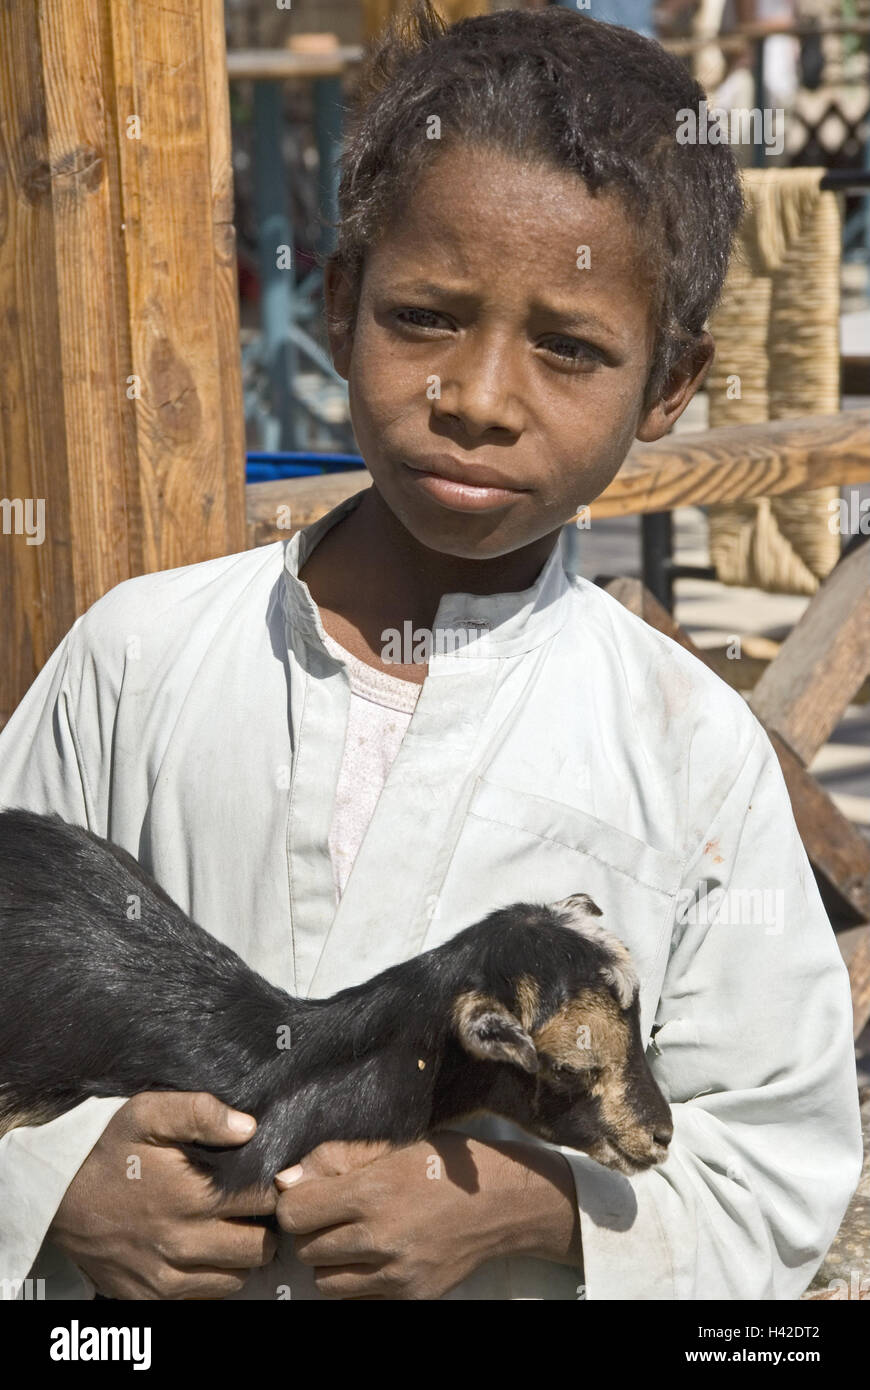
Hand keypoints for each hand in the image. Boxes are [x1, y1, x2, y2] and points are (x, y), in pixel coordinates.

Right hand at [48, 1092, 278, 1299]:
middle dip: (265, 1225)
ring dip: (241, 1255)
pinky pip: (204, 1298)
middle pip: (260, 1247)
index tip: (268, 1177)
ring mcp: (166, 1278)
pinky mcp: (150, 1297)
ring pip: (237, 1278)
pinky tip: (203, 1250)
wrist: (55, 1196)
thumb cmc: (108, 1150)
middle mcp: (183, 1244)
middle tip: (253, 1206)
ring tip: (230, 1227)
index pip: (265, 1200)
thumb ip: (200, 1113)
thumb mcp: (148, 1114)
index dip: (273, 1186)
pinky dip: (213, 1278)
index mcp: (191, 1196)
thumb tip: (250, 1127)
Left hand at [274, 1132, 580, 1299]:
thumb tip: (285, 1181)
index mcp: (373, 1193)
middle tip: (334, 1214)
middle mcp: (381, 1239)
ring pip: (325, 1282)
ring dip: (330, 1261)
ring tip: (353, 1237)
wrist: (502, 1204)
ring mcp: (396, 1275)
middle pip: (306, 1249)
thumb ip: (335, 1159)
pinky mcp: (410, 1297)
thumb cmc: (443, 1165)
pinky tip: (375, 1256)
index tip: (310, 1195)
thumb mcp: (391, 1146)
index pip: (294, 1213)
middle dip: (312, 1231)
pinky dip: (356, 1280)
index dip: (294, 1202)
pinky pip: (356, 1298)